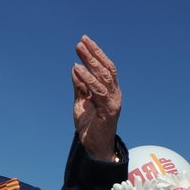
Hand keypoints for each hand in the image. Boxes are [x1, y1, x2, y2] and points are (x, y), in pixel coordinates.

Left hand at [72, 35, 121, 161]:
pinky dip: (87, 79)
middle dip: (94, 53)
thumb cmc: (90, 127)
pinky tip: (77, 69)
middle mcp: (115, 94)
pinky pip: (97, 92)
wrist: (94, 148)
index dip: (96, 54)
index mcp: (110, 91)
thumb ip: (80, 87)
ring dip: (91, 62)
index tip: (84, 41)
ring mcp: (113, 102)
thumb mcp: (81, 103)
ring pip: (103, 77)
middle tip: (81, 41)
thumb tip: (75, 68)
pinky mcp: (108, 111)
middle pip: (106, 69)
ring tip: (79, 50)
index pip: (106, 68)